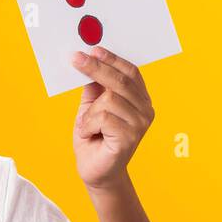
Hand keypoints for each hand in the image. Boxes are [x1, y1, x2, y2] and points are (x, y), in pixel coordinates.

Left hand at [71, 45, 153, 191]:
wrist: (95, 171)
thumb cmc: (93, 138)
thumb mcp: (91, 106)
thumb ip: (94, 87)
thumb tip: (87, 60)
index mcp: (139, 99)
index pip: (131, 72)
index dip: (112, 59)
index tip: (93, 49)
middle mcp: (145, 110)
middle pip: (121, 81)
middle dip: (96, 68)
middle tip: (75, 59)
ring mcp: (140, 124)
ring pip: (109, 100)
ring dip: (89, 112)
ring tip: (86, 126)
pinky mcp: (130, 137)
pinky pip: (103, 117)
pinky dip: (88, 124)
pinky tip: (89, 134)